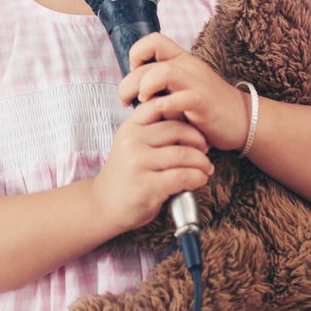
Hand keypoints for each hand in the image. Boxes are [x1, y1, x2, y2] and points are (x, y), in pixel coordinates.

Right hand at [92, 99, 213, 232]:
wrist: (104, 205)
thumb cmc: (125, 175)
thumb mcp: (131, 145)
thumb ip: (152, 132)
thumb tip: (189, 123)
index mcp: (130, 127)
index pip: (159, 105)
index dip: (181, 111)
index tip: (192, 128)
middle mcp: (132, 141)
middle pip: (178, 130)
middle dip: (199, 140)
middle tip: (205, 150)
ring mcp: (139, 163)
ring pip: (184, 153)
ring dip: (202, 162)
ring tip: (205, 168)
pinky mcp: (147, 185)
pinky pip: (183, 176)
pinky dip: (198, 177)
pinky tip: (199, 180)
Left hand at [119, 32, 250, 152]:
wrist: (244, 119)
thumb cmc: (207, 107)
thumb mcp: (183, 88)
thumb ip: (162, 85)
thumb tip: (133, 90)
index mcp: (182, 61)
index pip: (153, 41)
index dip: (136, 54)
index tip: (133, 76)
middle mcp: (188, 68)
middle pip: (149, 64)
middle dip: (129, 83)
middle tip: (125, 101)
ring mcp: (197, 84)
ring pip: (163, 73)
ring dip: (145, 88)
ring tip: (143, 103)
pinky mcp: (204, 103)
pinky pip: (183, 98)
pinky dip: (166, 105)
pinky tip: (159, 112)